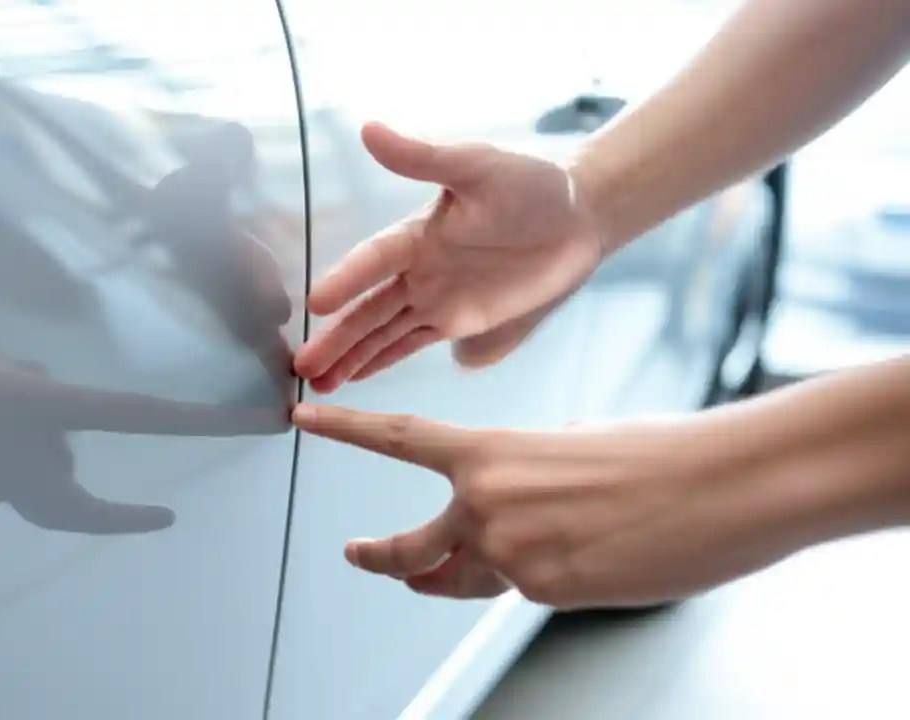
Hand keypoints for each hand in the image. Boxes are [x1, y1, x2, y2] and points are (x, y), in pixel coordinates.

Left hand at [292, 403, 810, 608]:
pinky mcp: (545, 594)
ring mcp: (512, 557)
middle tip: (356, 551)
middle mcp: (487, 507)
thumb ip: (518, 472)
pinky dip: (533, 576)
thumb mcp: (569, 445)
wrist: (723, 488)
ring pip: (461, 579)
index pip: (397, 439)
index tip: (304, 415)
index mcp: (489, 452)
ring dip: (447, 578)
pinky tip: (572, 559)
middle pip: (410, 549)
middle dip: (377, 555)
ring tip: (429, 579)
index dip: (343, 427)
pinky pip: (518, 588)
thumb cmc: (657, 455)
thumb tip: (501, 505)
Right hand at [294, 123, 604, 391]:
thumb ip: (423, 157)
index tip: (316, 303)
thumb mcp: (477, 166)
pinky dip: (381, 361)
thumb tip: (369, 128)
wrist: (577, 218)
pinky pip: (411, 344)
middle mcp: (417, 269)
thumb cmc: (529, 185)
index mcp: (417, 232)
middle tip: (300, 365)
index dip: (346, 280)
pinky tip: (354, 378)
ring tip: (315, 383)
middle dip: (335, 336)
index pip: (374, 260)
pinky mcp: (457, 320)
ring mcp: (434, 298)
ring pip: (382, 332)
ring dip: (349, 357)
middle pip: (367, 308)